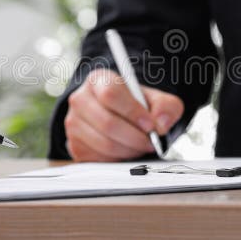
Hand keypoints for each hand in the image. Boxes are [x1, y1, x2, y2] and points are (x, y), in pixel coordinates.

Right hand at [65, 68, 183, 160]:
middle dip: (135, 137)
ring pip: (105, 144)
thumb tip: (161, 124)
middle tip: (151, 142)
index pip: (111, 94)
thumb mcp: (157, 99)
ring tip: (141, 146)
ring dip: (129, 150)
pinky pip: (99, 159)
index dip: (133, 112)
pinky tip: (127, 151)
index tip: (150, 125)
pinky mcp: (75, 145)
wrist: (120, 117)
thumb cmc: (136, 105)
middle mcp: (80, 99)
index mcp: (99, 80)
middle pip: (108, 123)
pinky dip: (118, 159)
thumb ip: (166, 106)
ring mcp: (74, 123)